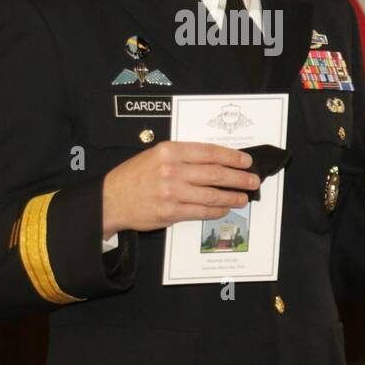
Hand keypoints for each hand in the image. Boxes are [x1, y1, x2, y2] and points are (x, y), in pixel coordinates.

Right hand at [102, 142, 260, 233]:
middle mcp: (172, 170)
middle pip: (215, 174)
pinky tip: (224, 208)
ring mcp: (172, 192)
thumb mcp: (156, 155)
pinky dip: (216, 211)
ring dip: (232, 197)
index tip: (246, 161)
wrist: (111, 199)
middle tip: (253, 180)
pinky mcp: (171, 212)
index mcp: (170, 151)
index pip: (209, 152)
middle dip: (239, 178)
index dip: (232, 157)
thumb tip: (214, 162)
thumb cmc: (134, 176)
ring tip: (243, 197)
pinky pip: (201, 212)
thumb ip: (183, 156)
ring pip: (212, 195)